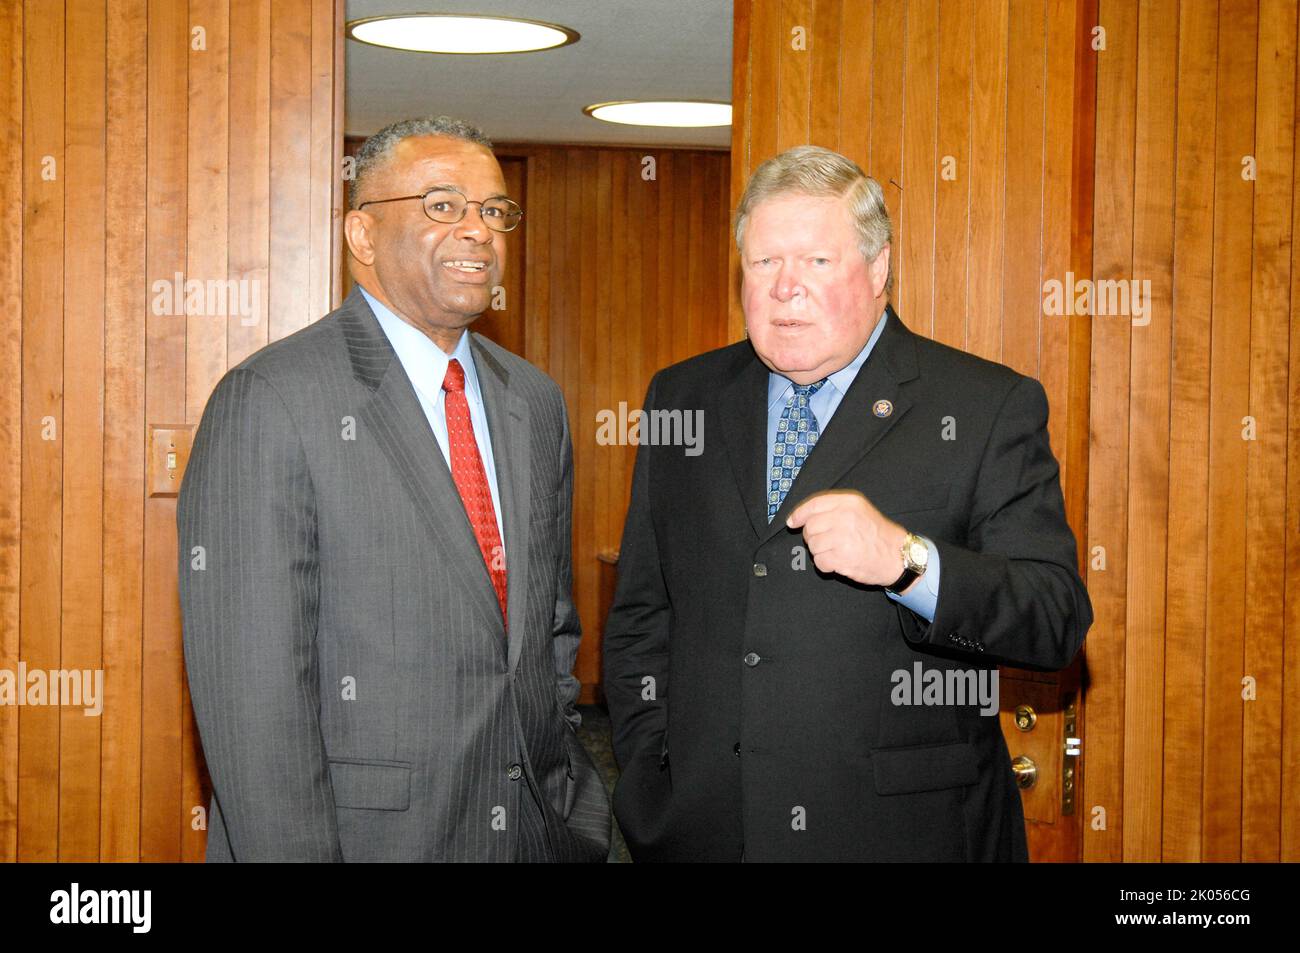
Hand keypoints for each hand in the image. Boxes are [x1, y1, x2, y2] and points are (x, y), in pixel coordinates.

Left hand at [786, 490, 908, 586]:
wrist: (898, 556)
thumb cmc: (877, 534)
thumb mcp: (860, 509)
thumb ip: (833, 508)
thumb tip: (799, 517)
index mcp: (849, 502)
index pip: (814, 504)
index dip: (799, 514)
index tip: (792, 522)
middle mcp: (845, 517)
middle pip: (810, 527)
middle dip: (813, 537)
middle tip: (827, 542)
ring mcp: (843, 538)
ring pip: (813, 546)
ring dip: (820, 552)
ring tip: (837, 551)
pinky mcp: (843, 558)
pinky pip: (819, 562)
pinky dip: (825, 565)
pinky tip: (839, 562)